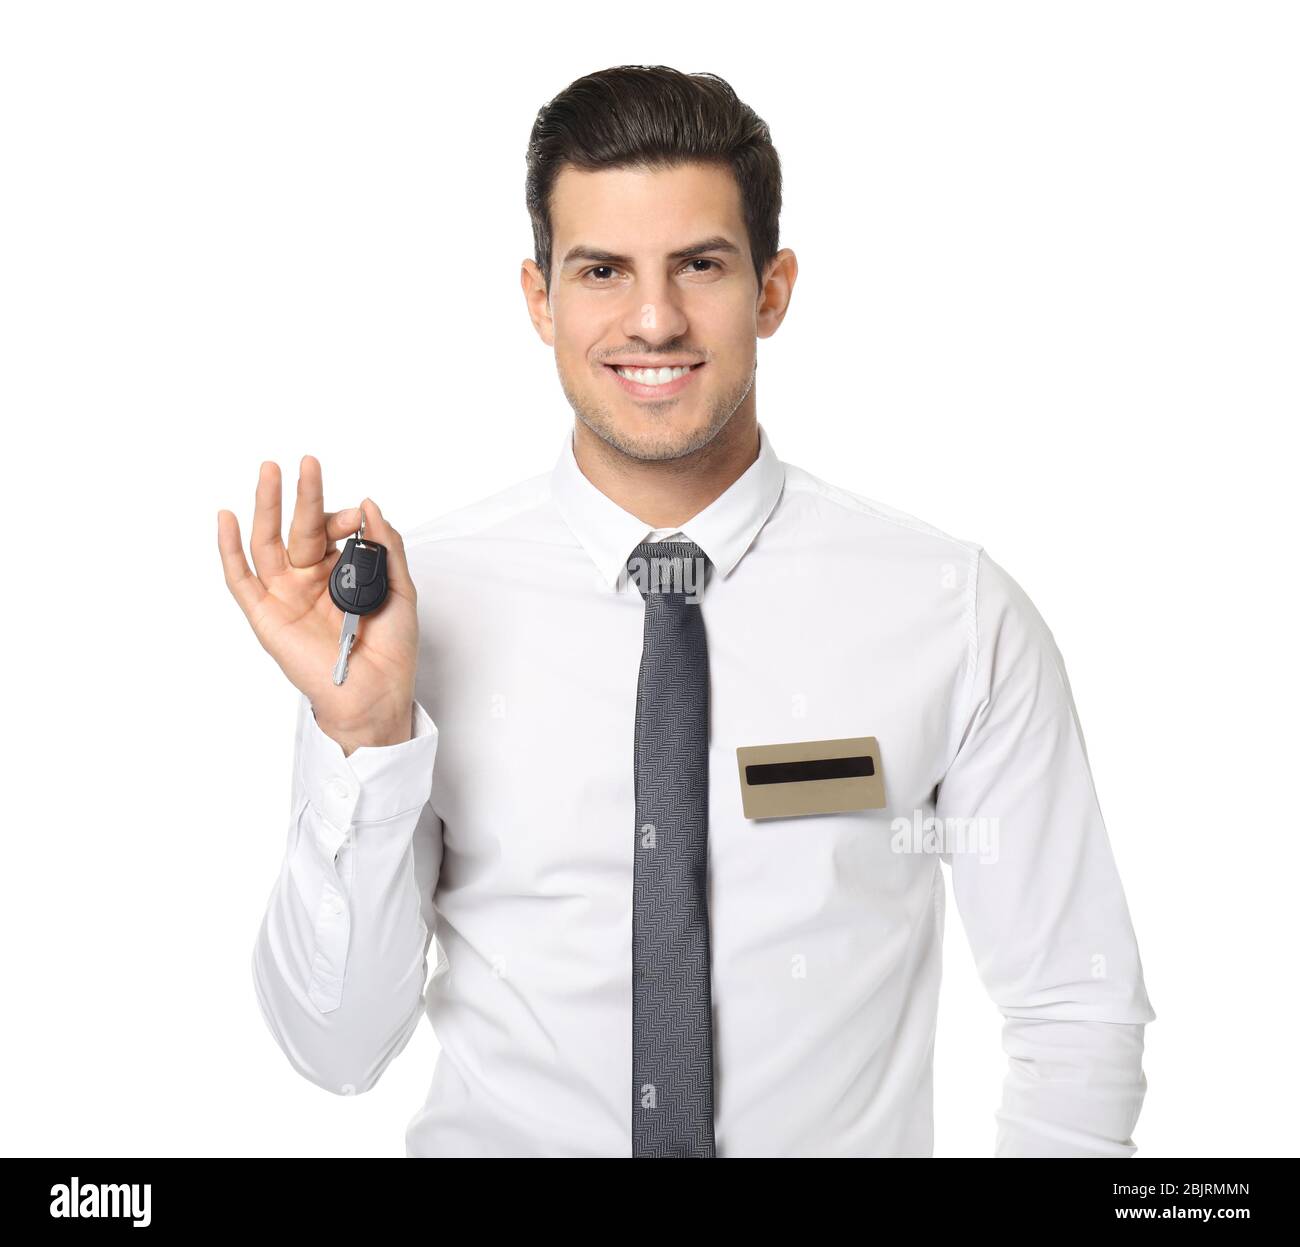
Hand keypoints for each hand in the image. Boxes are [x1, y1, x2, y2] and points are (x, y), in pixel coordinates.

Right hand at [217, 456, 418, 752]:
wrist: (377, 693)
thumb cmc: (390, 650)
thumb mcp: (400, 589)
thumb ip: (387, 547)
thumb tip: (369, 504)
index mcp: (338, 572)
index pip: (331, 532)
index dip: (342, 519)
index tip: (358, 517)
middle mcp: (308, 580)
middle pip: (298, 529)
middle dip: (304, 495)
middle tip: (309, 463)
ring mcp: (284, 595)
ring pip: (267, 542)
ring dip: (266, 505)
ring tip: (270, 471)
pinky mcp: (264, 615)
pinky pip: (240, 578)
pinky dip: (229, 548)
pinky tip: (228, 517)